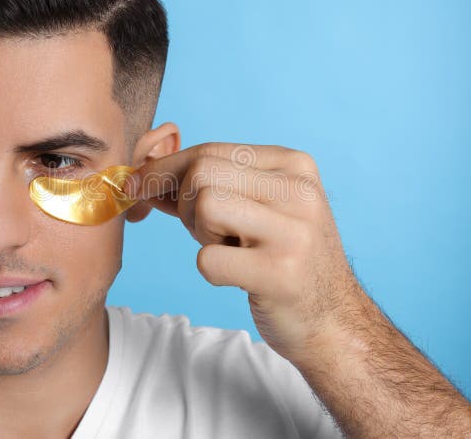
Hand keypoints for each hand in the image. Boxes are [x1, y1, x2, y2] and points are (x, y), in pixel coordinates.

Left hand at [125, 142, 356, 363]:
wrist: (331, 320)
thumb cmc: (282, 259)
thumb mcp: (256, 207)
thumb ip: (210, 184)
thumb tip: (143, 173)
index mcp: (294, 166)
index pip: (211, 149)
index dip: (164, 170)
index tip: (139, 187)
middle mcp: (299, 191)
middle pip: (202, 171)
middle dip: (182, 201)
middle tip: (205, 231)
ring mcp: (293, 232)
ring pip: (204, 205)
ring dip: (200, 233)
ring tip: (229, 248)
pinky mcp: (279, 273)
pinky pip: (208, 259)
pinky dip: (210, 270)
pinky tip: (238, 275)